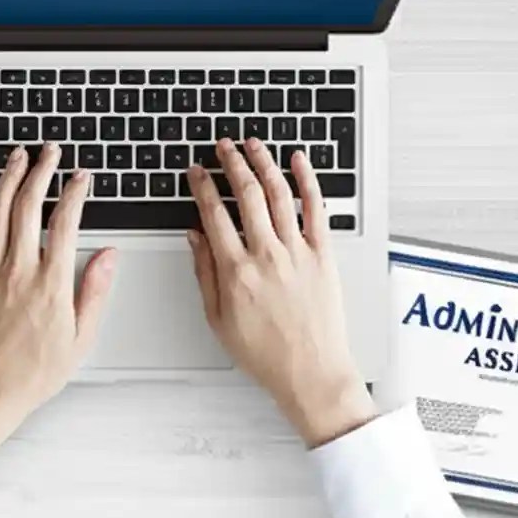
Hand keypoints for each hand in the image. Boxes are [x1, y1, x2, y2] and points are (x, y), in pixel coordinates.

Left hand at [0, 143, 117, 461]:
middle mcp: (19, 272)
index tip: (81, 177)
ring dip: (9, 177)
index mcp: (51, 285)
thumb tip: (108, 256)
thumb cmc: (32, 374)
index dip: (75, 192)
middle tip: (50, 151)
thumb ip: (94, 292)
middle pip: (29, 206)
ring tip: (18, 156)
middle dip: (42, 171)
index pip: (65, 223)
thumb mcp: (80, 338)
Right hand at [187, 138, 375, 447]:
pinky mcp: (323, 255)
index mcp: (235, 271)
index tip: (197, 171)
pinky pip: (316, 208)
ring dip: (263, 162)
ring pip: (278, 193)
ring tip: (254, 145)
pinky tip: (299, 161)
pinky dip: (308, 180)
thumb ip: (204, 273)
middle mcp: (266, 255)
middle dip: (231, 162)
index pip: (213, 214)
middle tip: (224, 147)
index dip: (202, 186)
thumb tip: (194, 237)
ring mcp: (297, 252)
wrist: (311, 372)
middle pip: (245, 194)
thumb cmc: (265, 353)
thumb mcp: (218, 319)